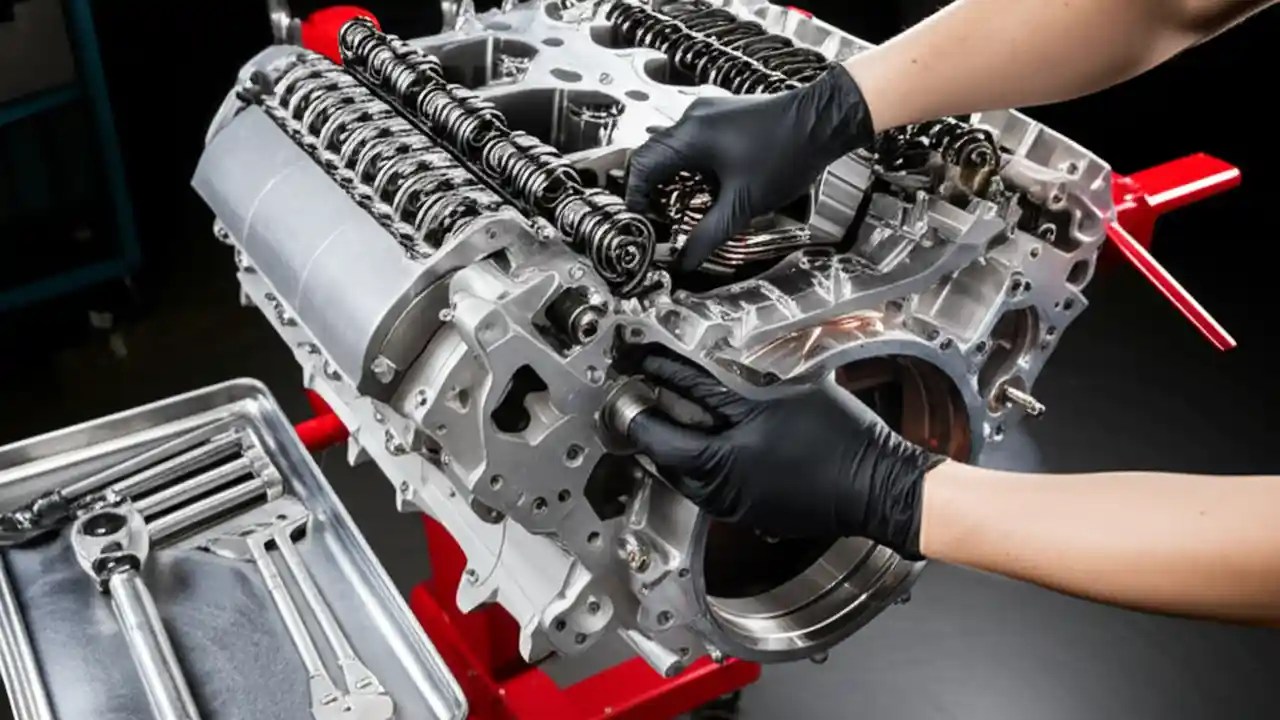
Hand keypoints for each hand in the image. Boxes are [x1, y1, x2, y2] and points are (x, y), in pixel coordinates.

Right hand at [624, 66, 875, 271]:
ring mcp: (707, 114)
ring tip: (683, 207)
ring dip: (673, 180)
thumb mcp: (743, 204)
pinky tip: (707, 187)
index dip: (634, 197)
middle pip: (653, 157)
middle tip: (660, 219)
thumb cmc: (787, 152)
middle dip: (652, 192)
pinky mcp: (722, 117)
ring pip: (672, 150)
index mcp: (690, 137)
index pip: (641, 166)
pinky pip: (692, 143)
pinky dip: (690, 167)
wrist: (821, 121)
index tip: (641, 220)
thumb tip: (686, 260)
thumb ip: (709, 235)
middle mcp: (692, 119)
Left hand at [624, 353, 943, 558]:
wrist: (878, 486)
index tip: (643, 362)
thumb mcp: (800, 392)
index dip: (661, 372)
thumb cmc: (848, 439)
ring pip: (682, 479)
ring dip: (668, 454)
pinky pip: (707, 496)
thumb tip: (736, 373)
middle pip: (667, 449)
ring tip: (656, 434)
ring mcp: (738, 501)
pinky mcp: (751, 517)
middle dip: (647, 425)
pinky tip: (698, 463)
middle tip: (634, 407)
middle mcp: (731, 474)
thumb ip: (760, 384)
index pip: (688, 393)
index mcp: (742, 433)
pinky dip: (695, 476)